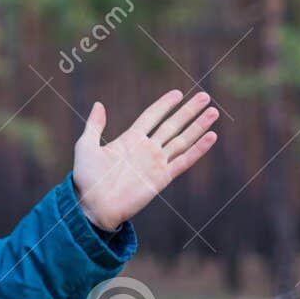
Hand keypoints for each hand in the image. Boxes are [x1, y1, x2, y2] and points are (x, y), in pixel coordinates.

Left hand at [73, 90, 218, 230]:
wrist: (93, 206)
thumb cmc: (86, 178)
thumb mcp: (85, 147)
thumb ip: (94, 126)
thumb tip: (98, 104)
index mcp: (129, 140)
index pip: (152, 117)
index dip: (164, 105)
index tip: (178, 93)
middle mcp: (146, 149)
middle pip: (172, 125)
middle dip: (189, 111)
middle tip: (205, 96)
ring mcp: (156, 163)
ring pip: (182, 140)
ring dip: (198, 126)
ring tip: (214, 111)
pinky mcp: (162, 178)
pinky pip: (184, 161)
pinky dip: (198, 149)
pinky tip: (211, 136)